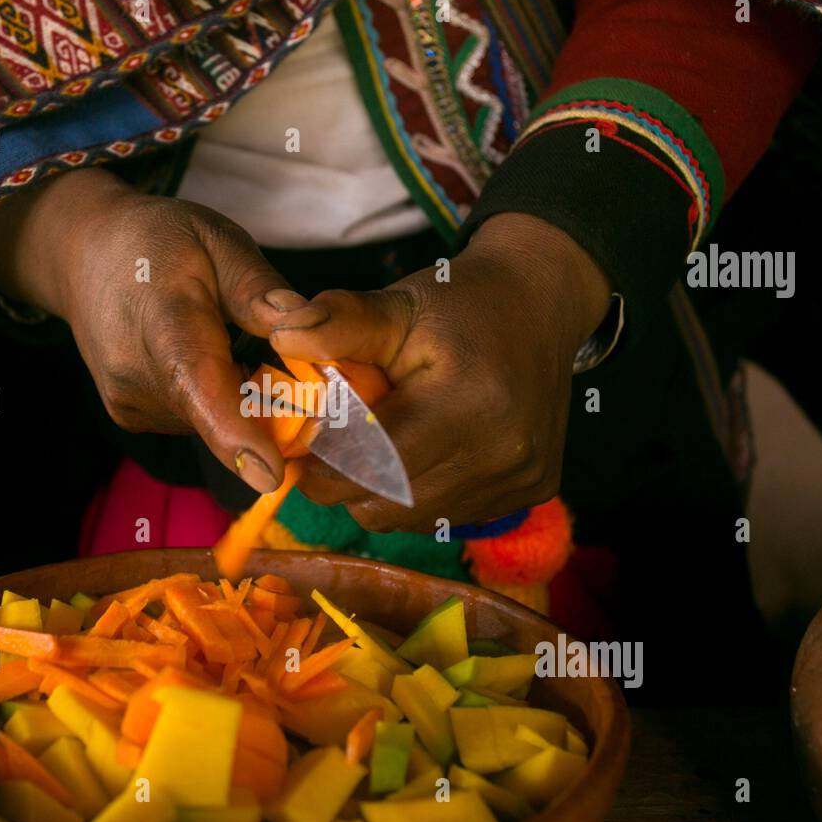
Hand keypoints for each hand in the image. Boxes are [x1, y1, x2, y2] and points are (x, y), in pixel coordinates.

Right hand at [0, 168, 313, 492]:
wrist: (84, 255)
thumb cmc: (159, 242)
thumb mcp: (217, 240)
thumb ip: (258, 289)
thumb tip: (306, 328)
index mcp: (162, 317)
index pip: (195, 381)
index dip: (233, 433)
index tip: (269, 476)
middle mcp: (136, 373)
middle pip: (219, 412)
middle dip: (268, 403)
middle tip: (280, 354)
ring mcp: (130, 402)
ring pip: (212, 420)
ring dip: (239, 396)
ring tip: (226, 342)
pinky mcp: (131, 417)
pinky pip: (196, 420)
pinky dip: (215, 400)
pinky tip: (204, 358)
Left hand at [268, 213, 612, 530]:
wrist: (540, 303)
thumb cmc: (458, 305)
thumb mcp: (396, 304)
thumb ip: (337, 323)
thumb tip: (280, 334)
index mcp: (466, 402)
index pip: (372, 464)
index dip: (324, 467)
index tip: (299, 450)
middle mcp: (501, 450)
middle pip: (389, 502)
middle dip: (345, 485)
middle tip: (328, 454)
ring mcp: (521, 477)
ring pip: (416, 517)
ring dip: (381, 494)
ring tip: (372, 451)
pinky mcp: (533, 490)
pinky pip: (449, 514)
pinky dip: (419, 496)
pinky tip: (418, 457)